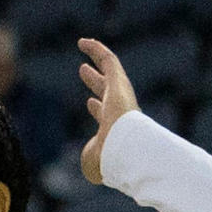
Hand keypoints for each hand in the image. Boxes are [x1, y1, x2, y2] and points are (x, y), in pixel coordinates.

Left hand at [76, 37, 141, 184]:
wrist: (127, 147)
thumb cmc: (110, 159)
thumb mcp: (95, 163)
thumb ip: (92, 162)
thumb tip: (93, 169)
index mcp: (112, 128)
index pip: (104, 116)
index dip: (97, 108)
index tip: (90, 103)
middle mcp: (118, 110)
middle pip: (106, 91)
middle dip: (96, 82)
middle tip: (84, 71)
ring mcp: (120, 95)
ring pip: (108, 73)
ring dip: (96, 62)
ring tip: (84, 50)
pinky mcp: (119, 82)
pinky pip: (108, 60)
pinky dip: (96, 50)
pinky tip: (84, 42)